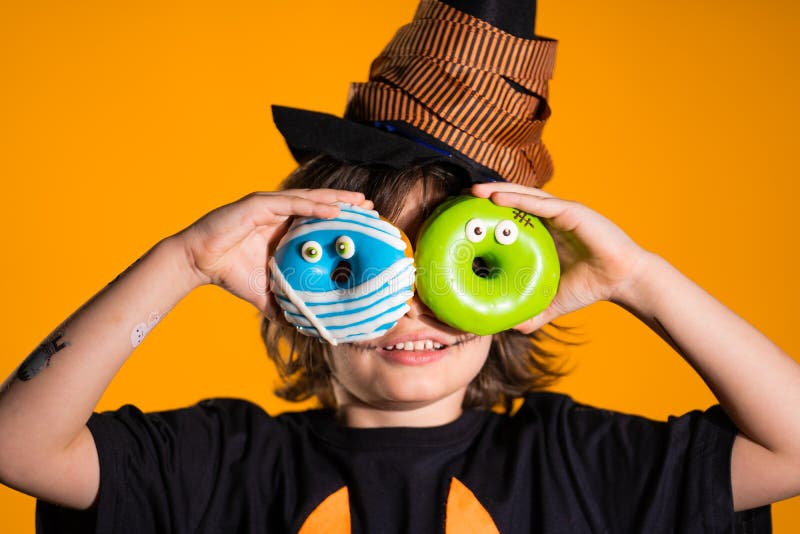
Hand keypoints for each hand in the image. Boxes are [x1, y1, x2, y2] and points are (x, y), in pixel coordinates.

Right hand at [175, 189, 369, 316]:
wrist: (199, 263)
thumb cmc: (230, 273)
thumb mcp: (265, 293)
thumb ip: (285, 304)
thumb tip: (304, 327)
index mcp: (282, 229)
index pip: (318, 220)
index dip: (342, 220)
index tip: (365, 224)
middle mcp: (279, 214)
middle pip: (320, 205)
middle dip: (346, 205)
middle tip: (371, 207)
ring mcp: (270, 207)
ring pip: (310, 200)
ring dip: (336, 200)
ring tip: (360, 203)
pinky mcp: (259, 205)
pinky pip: (292, 204)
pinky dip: (314, 206)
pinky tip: (334, 210)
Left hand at [471, 182, 650, 331]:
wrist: (622, 280)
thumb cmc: (589, 286)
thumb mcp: (551, 302)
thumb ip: (531, 313)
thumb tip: (508, 329)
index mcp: (543, 232)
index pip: (511, 218)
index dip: (487, 214)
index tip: (462, 215)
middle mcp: (549, 218)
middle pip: (512, 202)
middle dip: (486, 197)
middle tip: (459, 198)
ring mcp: (560, 212)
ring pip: (522, 197)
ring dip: (496, 192)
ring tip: (472, 191)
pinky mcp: (571, 211)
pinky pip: (540, 203)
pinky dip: (517, 199)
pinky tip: (496, 197)